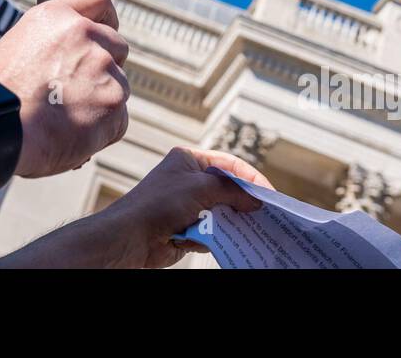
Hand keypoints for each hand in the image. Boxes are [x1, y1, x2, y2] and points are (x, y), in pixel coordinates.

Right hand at [0, 0, 128, 178]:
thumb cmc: (0, 95)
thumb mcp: (17, 47)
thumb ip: (52, 41)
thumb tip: (69, 52)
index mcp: (56, 17)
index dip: (106, 17)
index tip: (108, 29)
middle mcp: (84, 34)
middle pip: (117, 46)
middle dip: (104, 67)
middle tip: (76, 90)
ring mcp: (103, 66)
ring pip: (118, 84)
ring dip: (101, 100)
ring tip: (65, 118)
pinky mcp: (113, 99)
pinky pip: (118, 117)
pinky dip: (102, 129)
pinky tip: (74, 133)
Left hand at [91, 147, 272, 268]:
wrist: (132, 236)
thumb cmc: (160, 203)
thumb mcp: (201, 188)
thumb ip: (231, 191)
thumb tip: (255, 199)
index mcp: (189, 161)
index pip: (228, 164)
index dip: (250, 178)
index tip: (268, 194)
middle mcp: (189, 180)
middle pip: (227, 189)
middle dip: (244, 201)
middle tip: (266, 213)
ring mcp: (189, 205)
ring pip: (223, 211)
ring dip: (233, 220)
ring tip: (253, 228)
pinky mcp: (188, 227)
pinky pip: (214, 230)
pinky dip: (220, 235)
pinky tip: (228, 240)